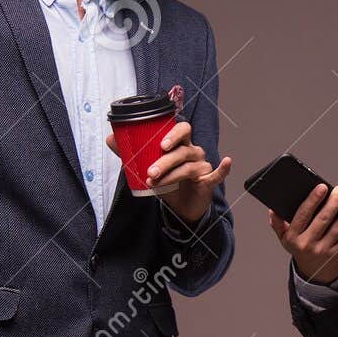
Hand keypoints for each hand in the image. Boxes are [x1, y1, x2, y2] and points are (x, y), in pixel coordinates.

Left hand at [106, 121, 230, 223]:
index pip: (182, 129)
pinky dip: (223, 168)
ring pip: (189, 167)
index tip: (160, 145)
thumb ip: (131, 154)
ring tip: (156, 184)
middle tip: (151, 171)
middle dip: (166, 161)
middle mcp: (193, 152)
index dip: (173, 134)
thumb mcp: (147, 167)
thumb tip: (110, 138)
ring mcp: (202, 166)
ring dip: (171, 175)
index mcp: (180, 144)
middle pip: (183, 150)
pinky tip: (227, 161)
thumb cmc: (167, 182)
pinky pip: (217, 174)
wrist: (179, 207)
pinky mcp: (208, 182)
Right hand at [268, 180, 337, 283]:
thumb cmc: (300, 248)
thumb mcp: (285, 239)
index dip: (312, 200)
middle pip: (323, 219)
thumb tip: (272, 209)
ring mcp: (325, 250)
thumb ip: (279, 224)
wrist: (314, 274)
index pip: (302, 216)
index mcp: (293, 238)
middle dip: (335, 201)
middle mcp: (308, 244)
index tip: (322, 186)